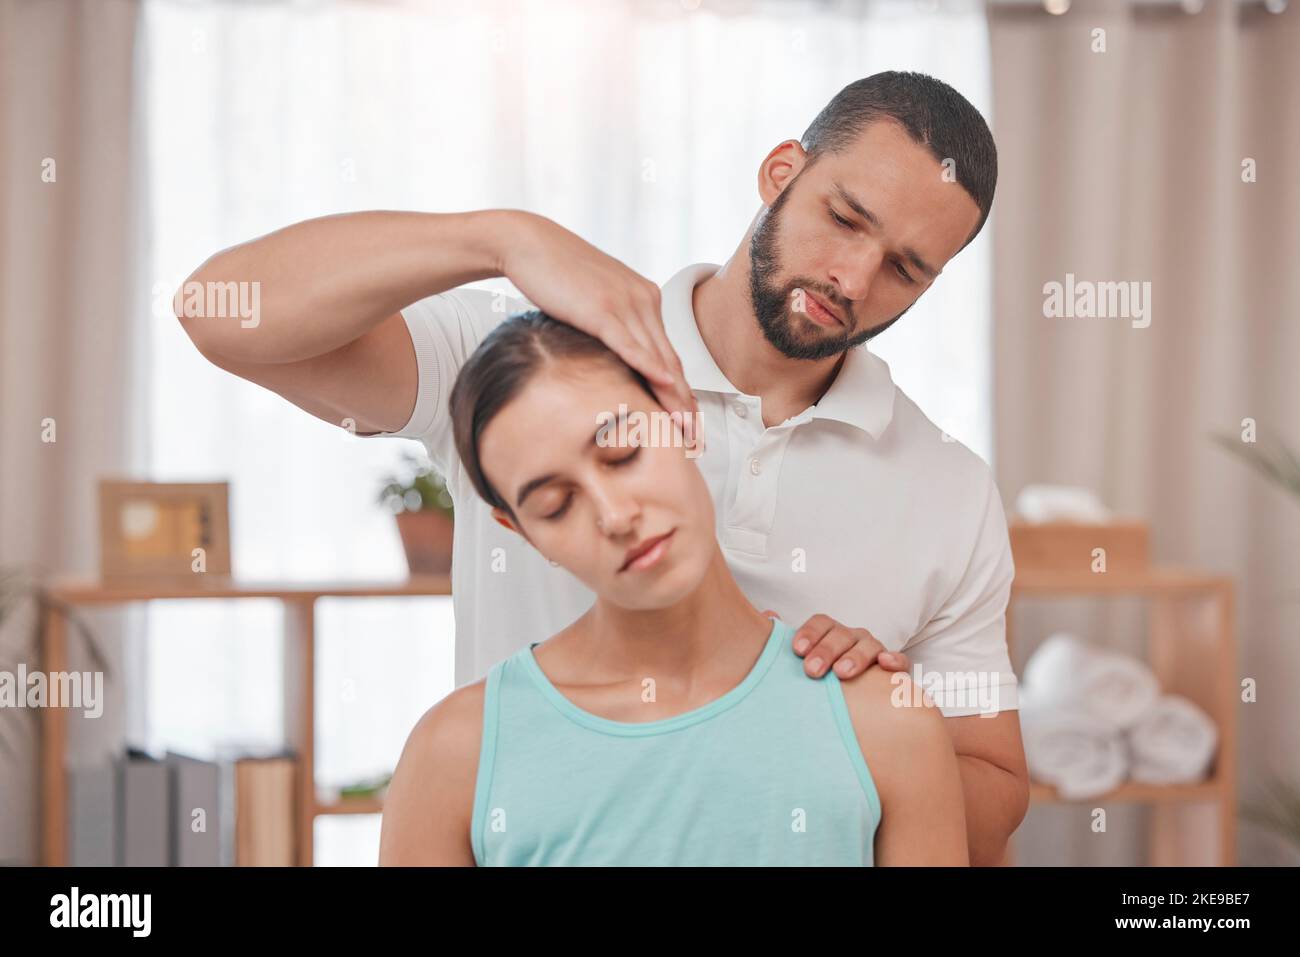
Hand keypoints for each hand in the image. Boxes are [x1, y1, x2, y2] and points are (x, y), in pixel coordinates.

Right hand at [498, 212, 701, 451]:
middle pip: (669, 360)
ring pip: (656, 356)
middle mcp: (643, 300)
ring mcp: (625, 303)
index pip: (667, 353)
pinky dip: (648, 365)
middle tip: (694, 435)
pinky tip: (662, 384)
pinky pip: (630, 343)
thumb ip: (612, 323)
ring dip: (673, 394)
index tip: (689, 418)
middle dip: (684, 401)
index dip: (681, 389)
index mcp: (645, 299)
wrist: (530, 243)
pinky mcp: (602, 308)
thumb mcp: (594, 300)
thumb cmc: (556, 274)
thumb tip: (614, 352)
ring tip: (683, 425)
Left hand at [762, 610, 909, 679]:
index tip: (796, 651)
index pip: (821, 623)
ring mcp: (875, 650)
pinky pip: (900, 661)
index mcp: (831, 633)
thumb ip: (786, 643)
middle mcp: (853, 637)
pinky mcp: (896, 669)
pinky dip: (895, 661)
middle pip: (841, 635)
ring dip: (855, 657)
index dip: (809, 634)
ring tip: (841, 673)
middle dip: (826, 651)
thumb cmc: (823, 675)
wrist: (859, 697)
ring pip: (868, 646)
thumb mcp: (805, 660)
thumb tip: (768, 615)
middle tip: (811, 671)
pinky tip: (885, 665)